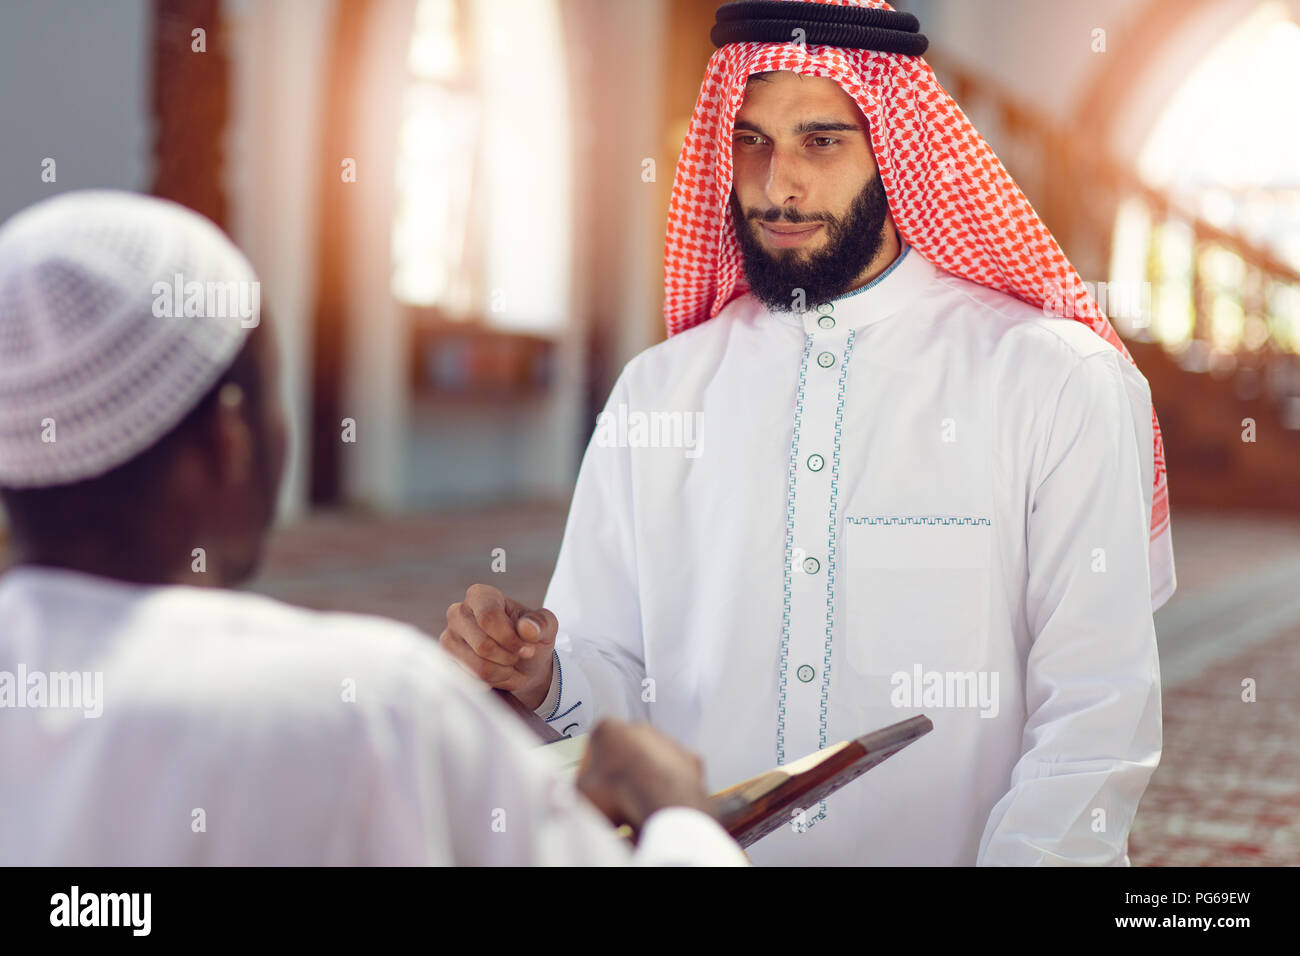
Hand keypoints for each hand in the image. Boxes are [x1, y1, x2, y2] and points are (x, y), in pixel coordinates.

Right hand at [439, 584, 557, 709]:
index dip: (510, 638)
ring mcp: (449, 638)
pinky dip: (493, 682)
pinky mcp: (447, 662)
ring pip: (477, 666)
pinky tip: (499, 674)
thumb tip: (527, 628)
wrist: (523, 664)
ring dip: (503, 672)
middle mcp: (458, 613)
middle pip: (483, 645)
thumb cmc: (532, 638)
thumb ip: (541, 623)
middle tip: (520, 656)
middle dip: (509, 657)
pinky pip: (471, 680)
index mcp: (481, 595)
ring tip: (511, 665)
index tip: (528, 648)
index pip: (488, 617)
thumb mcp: (546, 627)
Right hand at [575, 718, 712, 834]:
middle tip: (614, 799)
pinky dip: (670, 789)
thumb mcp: (580, 794)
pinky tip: (660, 806)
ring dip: (646, 780)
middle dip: (620, 772)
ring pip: (652, 761)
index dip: (591, 771)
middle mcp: (639, 728)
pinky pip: (677, 775)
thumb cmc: (619, 794)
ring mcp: (667, 741)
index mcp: (608, 728)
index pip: (594, 746)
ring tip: (637, 807)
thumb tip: (573, 798)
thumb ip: (578, 790)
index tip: (592, 788)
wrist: (660, 802)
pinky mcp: (689, 759)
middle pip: (625, 751)